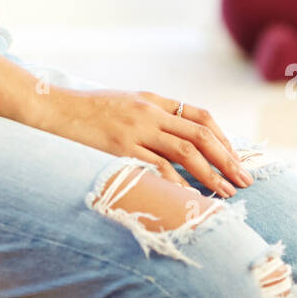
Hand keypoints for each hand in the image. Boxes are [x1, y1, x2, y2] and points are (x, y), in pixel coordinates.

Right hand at [40, 87, 253, 196]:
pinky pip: (156, 167)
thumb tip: (178, 137)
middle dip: (227, 159)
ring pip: (185, 152)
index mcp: (153, 100)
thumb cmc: (88, 109)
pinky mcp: (120, 147)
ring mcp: (135, 130)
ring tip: (225, 193)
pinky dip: (177, 183)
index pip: (200, 116)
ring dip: (210, 174)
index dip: (223, 139)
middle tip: (244, 180)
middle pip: (200, 135)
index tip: (235, 160)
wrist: (53, 106)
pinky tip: (189, 197)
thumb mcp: (125, 103)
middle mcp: (149, 112)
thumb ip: (151, 115)